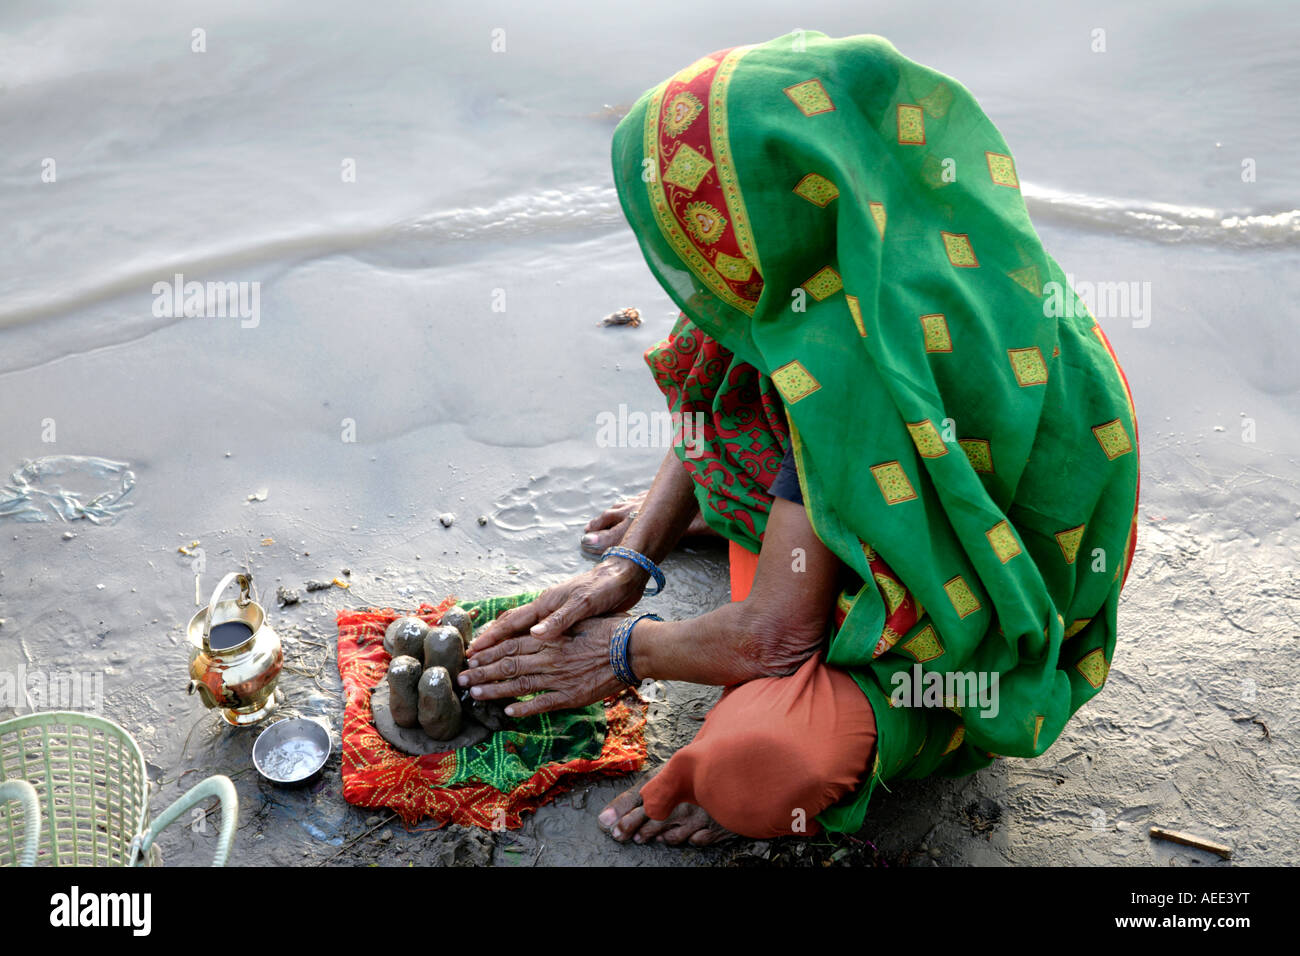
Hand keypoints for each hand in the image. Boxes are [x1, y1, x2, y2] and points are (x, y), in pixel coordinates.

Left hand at [458, 616, 627, 717]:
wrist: (634, 648)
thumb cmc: (609, 629)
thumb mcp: (578, 620)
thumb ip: (554, 627)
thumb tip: (536, 628)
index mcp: (549, 637)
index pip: (510, 644)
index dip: (488, 651)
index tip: (470, 656)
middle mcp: (549, 657)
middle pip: (507, 664)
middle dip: (481, 672)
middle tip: (461, 678)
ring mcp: (559, 678)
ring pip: (519, 684)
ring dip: (494, 690)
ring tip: (474, 694)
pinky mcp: (571, 696)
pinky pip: (543, 703)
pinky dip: (524, 708)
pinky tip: (508, 712)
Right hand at [468, 560, 646, 656]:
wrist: (624, 577)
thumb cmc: (603, 589)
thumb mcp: (582, 605)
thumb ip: (559, 620)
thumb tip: (533, 635)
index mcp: (545, 604)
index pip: (510, 623)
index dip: (491, 638)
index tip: (473, 652)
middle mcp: (545, 609)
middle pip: (510, 628)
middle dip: (491, 644)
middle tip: (473, 662)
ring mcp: (554, 614)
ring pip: (522, 632)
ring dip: (505, 646)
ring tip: (491, 662)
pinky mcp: (565, 620)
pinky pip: (537, 636)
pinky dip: (526, 646)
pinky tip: (525, 657)